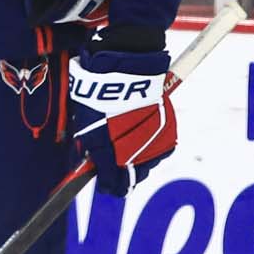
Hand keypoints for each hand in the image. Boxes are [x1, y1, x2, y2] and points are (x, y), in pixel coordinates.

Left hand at [68, 47, 176, 195]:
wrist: (125, 68)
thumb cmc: (99, 93)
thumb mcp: (87, 123)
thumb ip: (93, 149)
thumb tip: (94, 163)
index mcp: (110, 154)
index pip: (113, 184)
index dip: (109, 186)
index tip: (107, 185)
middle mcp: (134, 153)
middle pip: (133, 178)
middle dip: (124, 175)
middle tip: (116, 170)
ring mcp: (153, 141)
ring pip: (148, 163)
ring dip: (139, 160)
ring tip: (129, 147)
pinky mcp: (166, 128)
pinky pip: (160, 148)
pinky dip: (152, 146)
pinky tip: (143, 135)